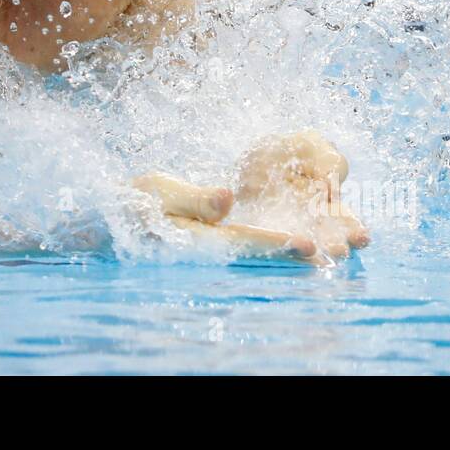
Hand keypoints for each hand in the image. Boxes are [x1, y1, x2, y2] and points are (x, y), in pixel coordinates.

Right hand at [133, 131, 368, 263]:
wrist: (115, 222)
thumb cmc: (134, 204)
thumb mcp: (158, 192)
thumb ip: (193, 199)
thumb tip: (226, 200)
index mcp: (198, 241)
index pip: (242, 243)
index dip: (275, 245)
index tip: (307, 246)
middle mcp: (212, 253)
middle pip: (261, 257)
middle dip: (297, 256)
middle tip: (334, 257)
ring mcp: (217, 253)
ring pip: (262, 256)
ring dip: (294, 257)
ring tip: (332, 256)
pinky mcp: (219, 247)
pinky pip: (254, 250)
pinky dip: (279, 250)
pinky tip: (302, 248)